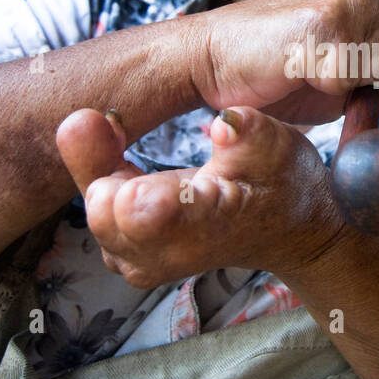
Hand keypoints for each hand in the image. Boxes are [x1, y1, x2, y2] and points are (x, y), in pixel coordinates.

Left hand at [56, 105, 342, 288]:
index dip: (115, 171)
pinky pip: (95, 211)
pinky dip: (98, 174)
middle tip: (110, 120)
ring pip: (94, 210)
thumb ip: (250, 133)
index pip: (142, 215)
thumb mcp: (281, 148)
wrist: (285, 229)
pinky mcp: (125, 252)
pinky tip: (114, 145)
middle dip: (99, 161)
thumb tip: (225, 121)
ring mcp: (141, 259)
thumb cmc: (281, 184)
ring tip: (114, 129)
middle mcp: (167, 253)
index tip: (105, 121)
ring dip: (97, 166)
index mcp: (205, 226)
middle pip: (103, 212)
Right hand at [187, 0, 378, 124]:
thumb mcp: (348, 72)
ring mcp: (353, 0)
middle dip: (377, 80)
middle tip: (330, 69)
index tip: (347, 67)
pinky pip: (354, 81)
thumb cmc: (280, 69)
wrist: (215, 59)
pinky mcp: (328, 21)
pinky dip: (327, 91)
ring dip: (351, 87)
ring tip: (313, 67)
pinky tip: (299, 69)